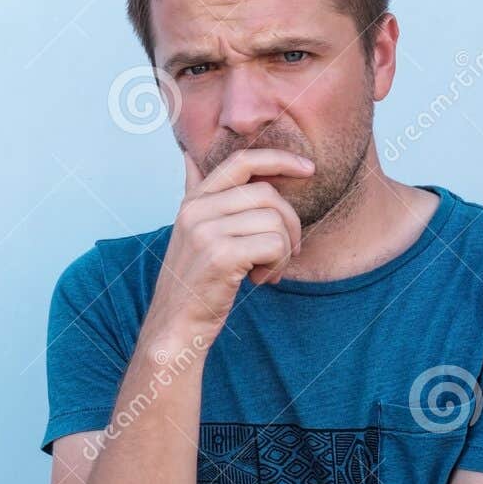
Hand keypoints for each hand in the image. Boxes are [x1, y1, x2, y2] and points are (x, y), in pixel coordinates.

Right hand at [146, 148, 312, 338]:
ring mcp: (206, 231)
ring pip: (274, 221)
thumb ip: (194, 193)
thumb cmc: (192, 283)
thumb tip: (188, 156)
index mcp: (193, 202)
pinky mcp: (221, 255)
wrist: (175, 327)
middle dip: (290, 223)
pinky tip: (260, 280)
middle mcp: (196, 211)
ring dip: (283, 251)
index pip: (241, 161)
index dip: (279, 159)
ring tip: (266, 272)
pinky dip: (278, 265)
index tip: (308, 168)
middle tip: (287, 252)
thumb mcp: (189, 232)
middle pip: (267, 194)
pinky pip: (274, 245)